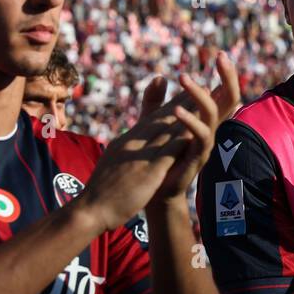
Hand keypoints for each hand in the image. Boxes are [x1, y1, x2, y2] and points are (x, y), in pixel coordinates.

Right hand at [74, 76, 190, 232]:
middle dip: (183, 101)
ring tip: (203, 100)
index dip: (171, 103)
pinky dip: (181, 139)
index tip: (186, 91)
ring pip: (167, 129)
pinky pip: (168, 152)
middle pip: (163, 117)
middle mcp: (135, 142)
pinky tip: (196, 131)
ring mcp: (141, 155)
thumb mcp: (113, 158)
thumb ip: (125, 144)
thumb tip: (132, 134)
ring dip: (186, 114)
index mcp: (128, 139)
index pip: (153, 117)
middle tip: (201, 84)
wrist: (90, 208)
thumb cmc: (101, 189)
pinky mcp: (148, 172)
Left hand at [150, 52, 241, 203]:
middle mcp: (209, 129)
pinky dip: (190, 121)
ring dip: (199, 93)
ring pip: (213, 113)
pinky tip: (177, 110)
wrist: (153, 192)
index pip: (220, 92)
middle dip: (228, 77)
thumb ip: (155, 102)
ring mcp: (205, 143)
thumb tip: (160, 76)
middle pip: (229, 99)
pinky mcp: (197, 157)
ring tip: (183, 76)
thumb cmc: (157, 158)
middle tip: (221, 57)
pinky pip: (201, 136)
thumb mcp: (153, 124)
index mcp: (202, 120)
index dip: (225, 74)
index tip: (221, 54)